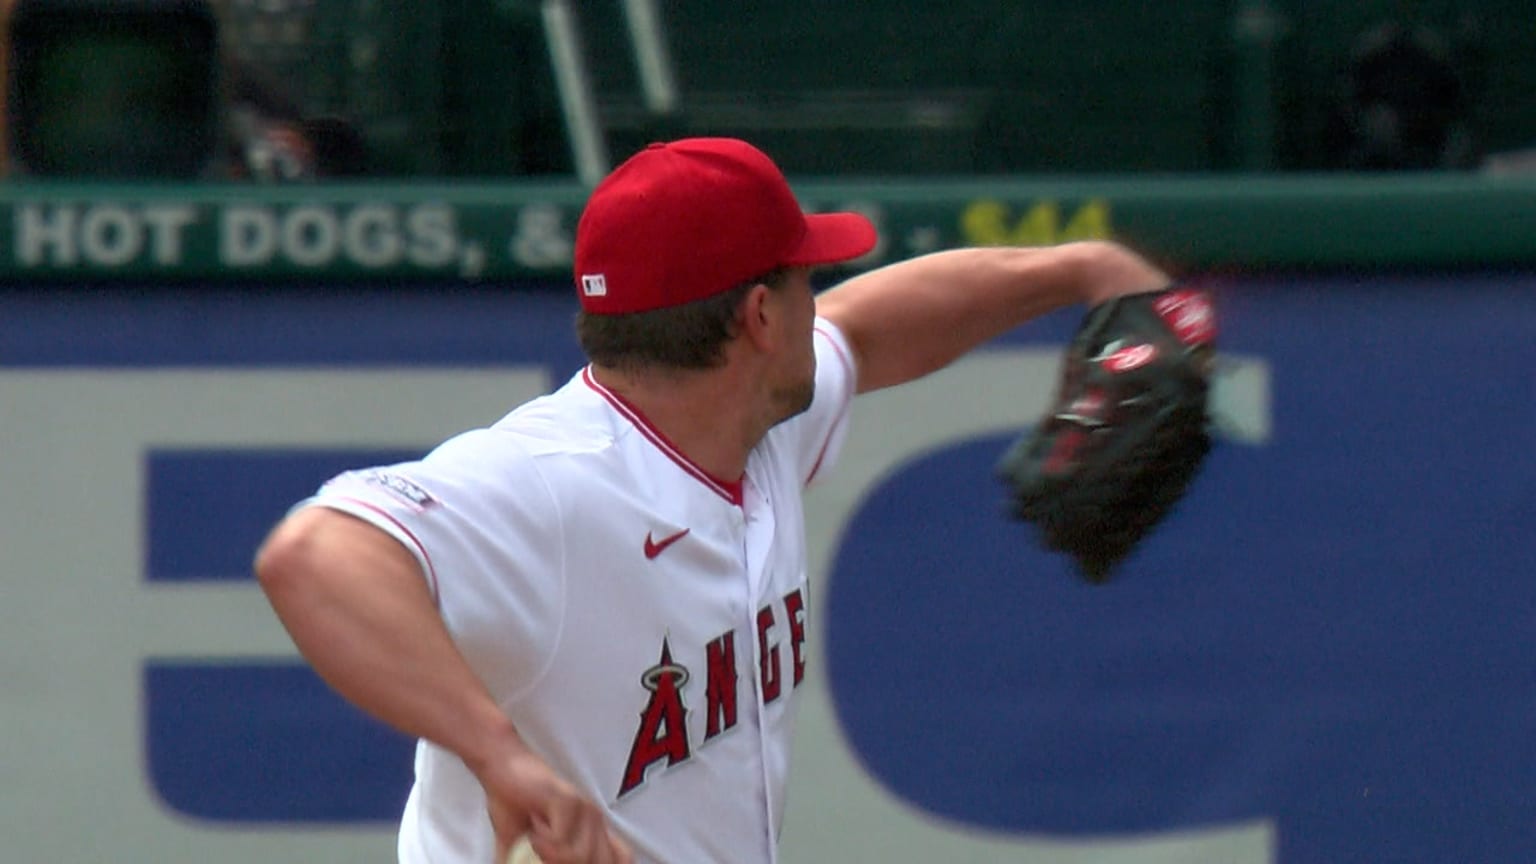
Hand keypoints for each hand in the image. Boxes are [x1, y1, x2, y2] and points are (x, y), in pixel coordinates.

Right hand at [479, 749, 632, 863]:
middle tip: (541, 855)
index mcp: (592, 833)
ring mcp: (585, 810)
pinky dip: (541, 842)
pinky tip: (533, 826)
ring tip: (536, 837)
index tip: (563, 862)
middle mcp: (596, 821)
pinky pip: (561, 840)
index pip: (622, 859)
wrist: (501, 769)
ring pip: (580, 857)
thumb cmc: (515, 810)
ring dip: (549, 855)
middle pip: (600, 863)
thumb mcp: (527, 851)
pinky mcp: (569, 801)